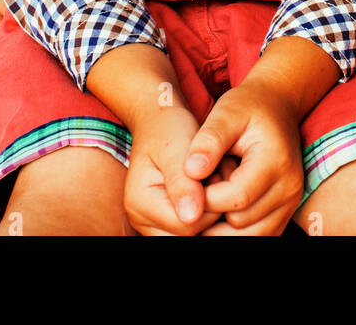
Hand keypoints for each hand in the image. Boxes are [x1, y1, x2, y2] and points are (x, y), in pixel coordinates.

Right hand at [124, 105, 223, 235]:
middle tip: (216, 175)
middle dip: (211, 210)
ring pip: (196, 234)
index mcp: (139, 203)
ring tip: (212, 180)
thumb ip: (182, 183)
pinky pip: (195, 230)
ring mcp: (152, 225)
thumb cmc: (168, 129)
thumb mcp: (176, 149)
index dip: (211, 204)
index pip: (187, 225)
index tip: (215, 172)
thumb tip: (190, 217)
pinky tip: (209, 189)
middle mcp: (141, 220)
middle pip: (189, 235)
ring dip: (212, 213)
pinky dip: (208, 214)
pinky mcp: (165, 224)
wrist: (160, 121)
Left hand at [184, 83, 303, 234]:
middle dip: (211, 213)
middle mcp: (289, 189)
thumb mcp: (225, 113)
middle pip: (242, 223)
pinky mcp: (286, 212)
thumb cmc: (247, 106)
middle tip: (193, 191)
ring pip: (251, 237)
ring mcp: (290, 203)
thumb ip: (208, 141)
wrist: (276, 106)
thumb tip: (191, 172)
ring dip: (221, 227)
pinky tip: (218, 208)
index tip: (186, 182)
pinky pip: (259, 236)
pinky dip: (235, 230)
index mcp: (275, 162)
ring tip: (203, 200)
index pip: (236, 198)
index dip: (204, 197)